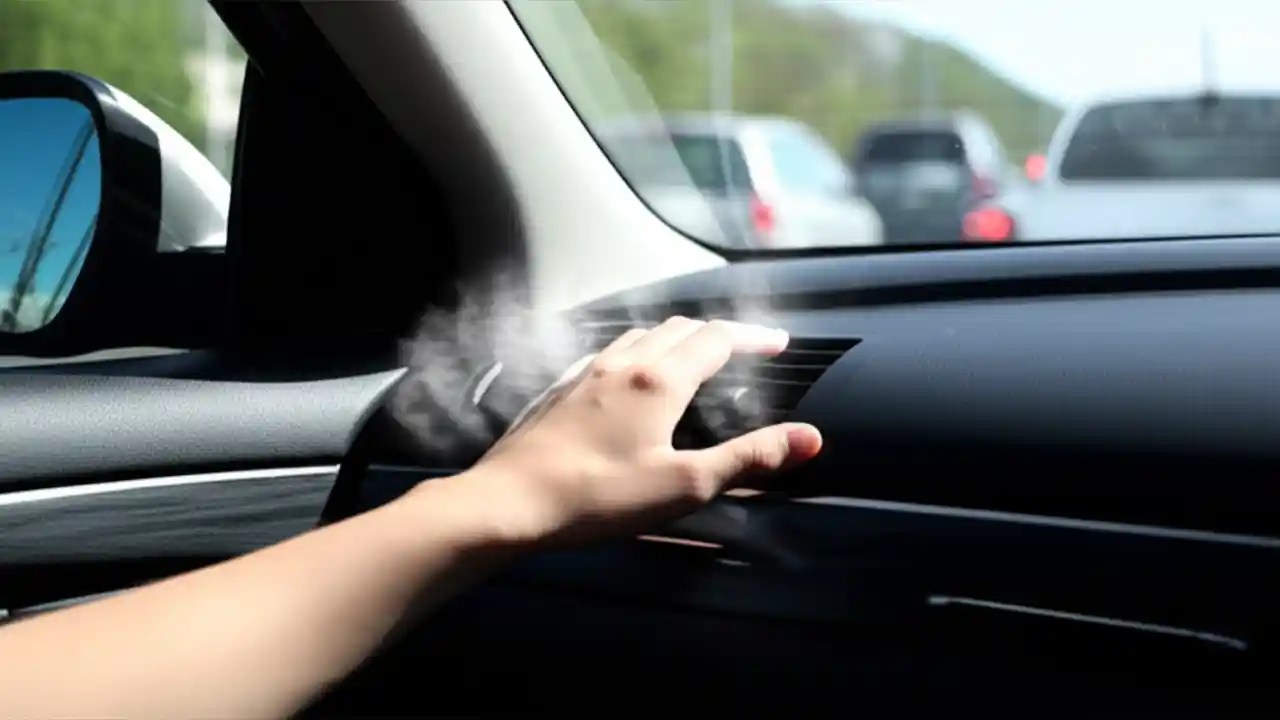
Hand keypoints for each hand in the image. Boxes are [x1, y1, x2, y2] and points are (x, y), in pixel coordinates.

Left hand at [445, 316, 823, 545]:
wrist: (508, 501)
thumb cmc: (598, 497)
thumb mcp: (684, 485)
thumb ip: (748, 458)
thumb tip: (809, 437)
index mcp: (659, 381)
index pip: (716, 339)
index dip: (752, 337)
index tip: (778, 342)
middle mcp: (622, 365)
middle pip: (679, 329)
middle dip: (716, 333)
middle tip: (742, 348)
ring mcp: (584, 374)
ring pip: (639, 337)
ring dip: (674, 338)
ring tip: (692, 355)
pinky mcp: (558, 391)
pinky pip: (606, 354)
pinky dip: (635, 352)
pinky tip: (627, 374)